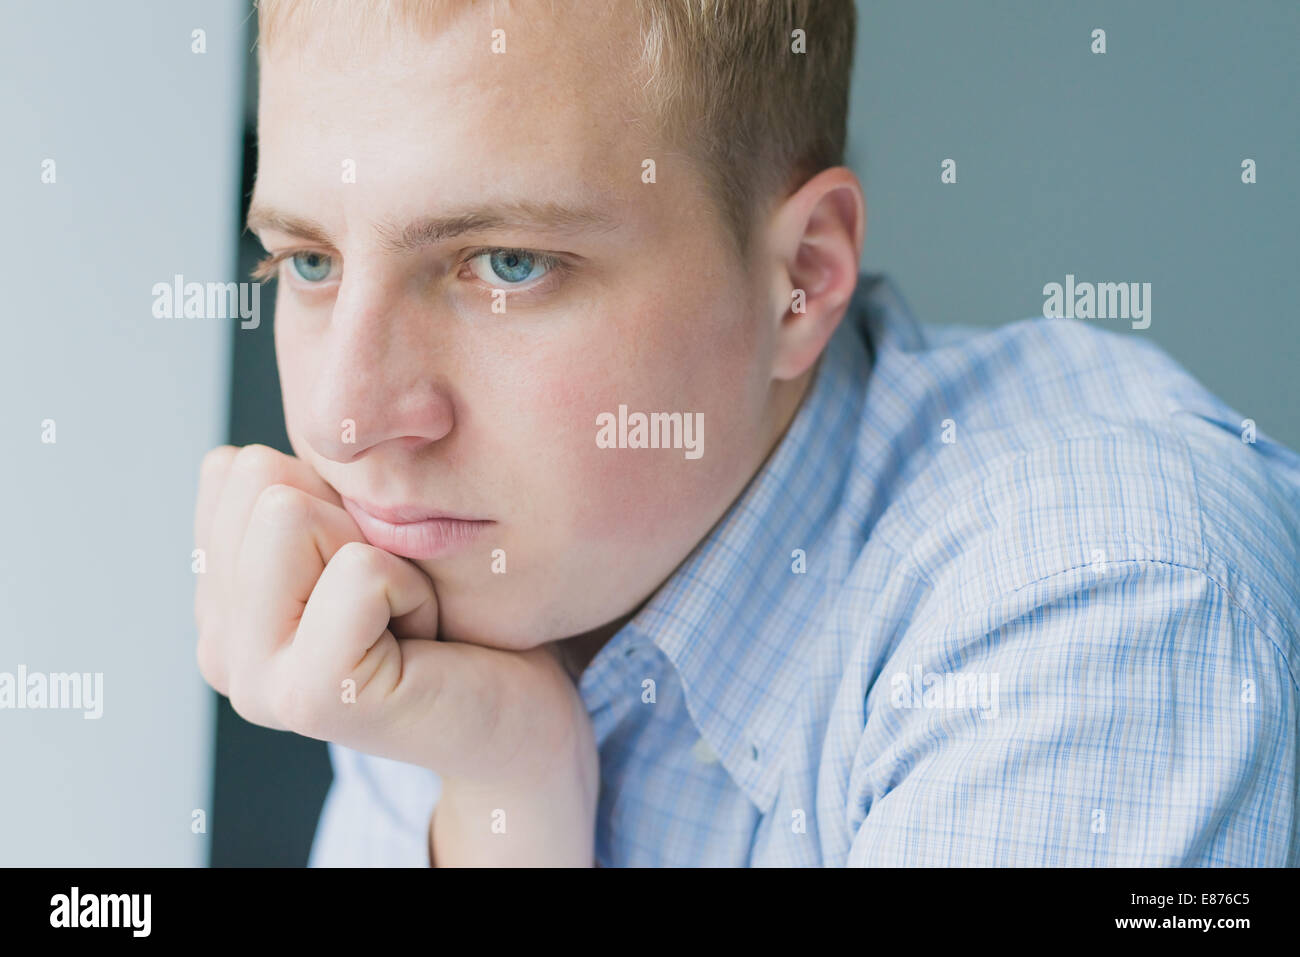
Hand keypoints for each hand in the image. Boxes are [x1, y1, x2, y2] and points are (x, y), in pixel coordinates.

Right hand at [192, 444, 598, 808]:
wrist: (520, 712)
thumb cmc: (454, 611)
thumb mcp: (364, 528)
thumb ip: (301, 490)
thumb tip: (284, 448)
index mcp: (218, 601)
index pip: (234, 471)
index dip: (329, 497)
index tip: (368, 566)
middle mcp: (218, 648)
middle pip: (259, 485)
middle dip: (352, 521)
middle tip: (390, 596)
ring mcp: (255, 681)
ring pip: (292, 513)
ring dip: (381, 553)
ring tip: (403, 616)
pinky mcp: (310, 700)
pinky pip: (359, 569)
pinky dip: (410, 588)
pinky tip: (422, 640)